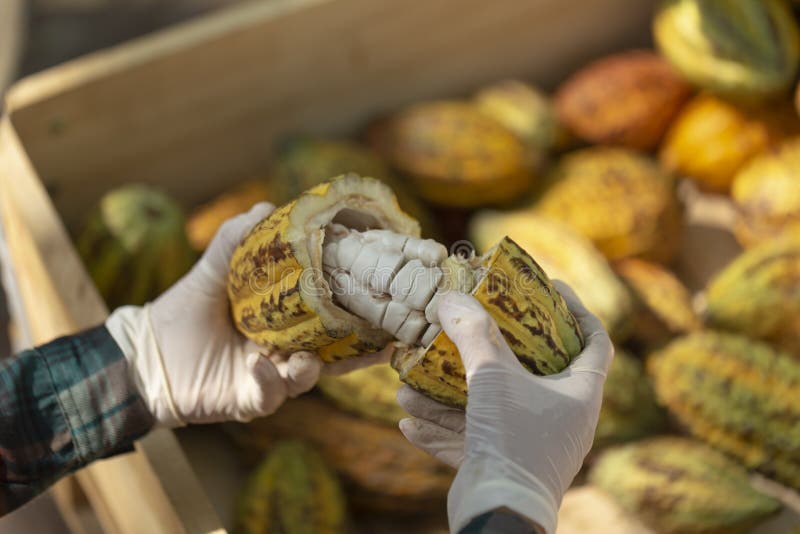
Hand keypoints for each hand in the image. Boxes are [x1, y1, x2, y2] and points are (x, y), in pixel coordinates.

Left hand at [106, 202, 389, 426]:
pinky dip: (266, 382)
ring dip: (310, 369)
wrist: (144, 355)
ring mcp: (270, 377)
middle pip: (331, 352)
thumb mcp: (211, 271)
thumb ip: (234, 240)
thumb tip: (266, 206)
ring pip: (306, 377)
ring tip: (305, 360)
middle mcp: (284, 350)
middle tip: (376, 337)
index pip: (327, 316)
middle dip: (355, 348)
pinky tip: (256, 365)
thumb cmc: (183, 311)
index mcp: (283, 321)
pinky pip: (267, 396)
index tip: (374, 292)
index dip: (352, 308)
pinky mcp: (248, 400)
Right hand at [397, 281, 612, 533]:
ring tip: (410, 383)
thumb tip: (450, 297)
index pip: (594, 342)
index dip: (576, 311)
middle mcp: (559, 419)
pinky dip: (441, 430)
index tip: (551, 287)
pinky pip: (470, 440)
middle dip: (490, 351)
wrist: (500, 515)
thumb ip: (472, 334)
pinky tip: (407, 422)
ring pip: (488, 408)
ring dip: (446, 397)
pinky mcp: (503, 467)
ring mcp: (531, 444)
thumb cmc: (514, 439)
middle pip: (531, 372)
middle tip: (471, 325)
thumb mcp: (493, 376)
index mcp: (578, 394)